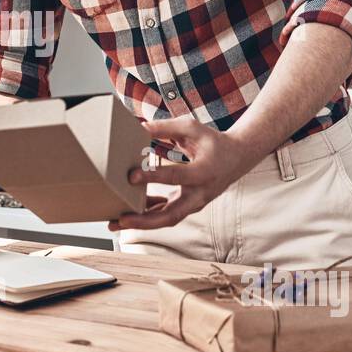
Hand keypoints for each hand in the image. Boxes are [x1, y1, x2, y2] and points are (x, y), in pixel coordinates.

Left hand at [108, 117, 259, 231]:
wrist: (237, 158)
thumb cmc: (213, 142)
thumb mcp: (192, 128)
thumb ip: (165, 127)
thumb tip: (138, 127)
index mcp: (203, 172)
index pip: (175, 177)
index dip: (152, 177)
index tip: (131, 176)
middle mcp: (200, 194)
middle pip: (172, 215)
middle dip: (144, 221)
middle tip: (120, 219)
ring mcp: (195, 204)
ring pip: (168, 220)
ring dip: (142, 223)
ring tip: (115, 222)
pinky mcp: (189, 206)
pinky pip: (168, 215)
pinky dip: (149, 216)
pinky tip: (129, 211)